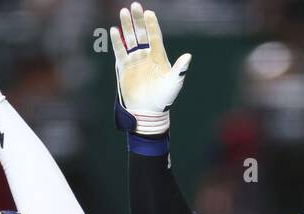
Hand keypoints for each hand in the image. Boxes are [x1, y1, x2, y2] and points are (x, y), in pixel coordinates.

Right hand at [111, 2, 191, 135]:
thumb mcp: (174, 83)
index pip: (155, 36)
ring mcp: (135, 60)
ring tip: (124, 12)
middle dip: (138, 20)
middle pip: (142, 33)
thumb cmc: (163, 98)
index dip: (152, 25)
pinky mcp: (124, 67)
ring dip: (127, 26)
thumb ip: (180, 69)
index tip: (149, 13)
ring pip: (130, 39)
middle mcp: (146, 55)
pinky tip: (114, 30)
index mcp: (159, 56)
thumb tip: (188, 56)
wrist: (148, 112)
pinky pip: (120, 51)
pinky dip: (117, 41)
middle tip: (135, 6)